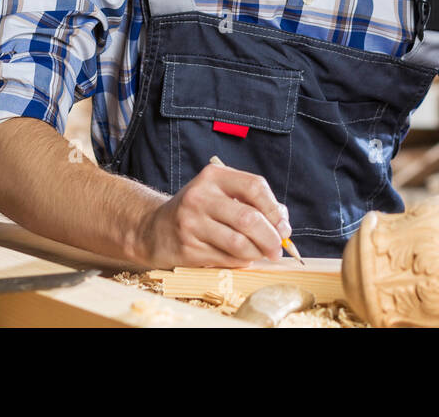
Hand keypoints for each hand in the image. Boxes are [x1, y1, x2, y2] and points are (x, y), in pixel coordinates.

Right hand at [144, 162, 291, 267]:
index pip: (255, 186)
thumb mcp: (221, 194)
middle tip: (278, 248)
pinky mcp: (187, 248)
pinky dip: (241, 261)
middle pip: (249, 219)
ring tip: (263, 254)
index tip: (284, 226)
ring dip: (258, 253)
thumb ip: (252, 202)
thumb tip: (283, 224)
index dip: (275, 209)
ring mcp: (191, 223)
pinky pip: (226, 259)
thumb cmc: (199, 211)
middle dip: (271, 237)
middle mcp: (200, 197)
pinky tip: (242, 258)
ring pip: (239, 243)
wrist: (154, 229)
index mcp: (213, 176)